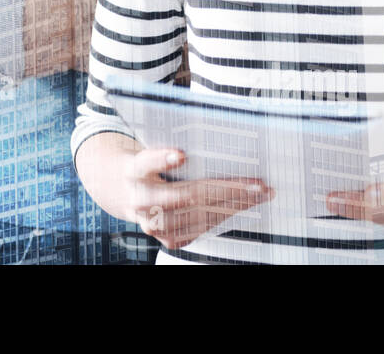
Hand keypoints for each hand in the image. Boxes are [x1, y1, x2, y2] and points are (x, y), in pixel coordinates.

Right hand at [125, 147, 273, 251]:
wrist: (126, 193)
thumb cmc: (146, 168)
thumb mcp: (149, 150)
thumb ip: (169, 149)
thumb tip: (209, 145)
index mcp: (134, 171)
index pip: (146, 163)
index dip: (162, 159)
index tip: (180, 155)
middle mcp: (141, 201)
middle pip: (186, 195)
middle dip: (227, 189)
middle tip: (256, 183)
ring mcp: (155, 224)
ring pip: (201, 215)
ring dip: (235, 205)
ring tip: (258, 195)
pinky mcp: (169, 238)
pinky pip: (203, 228)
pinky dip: (225, 215)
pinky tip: (242, 205)